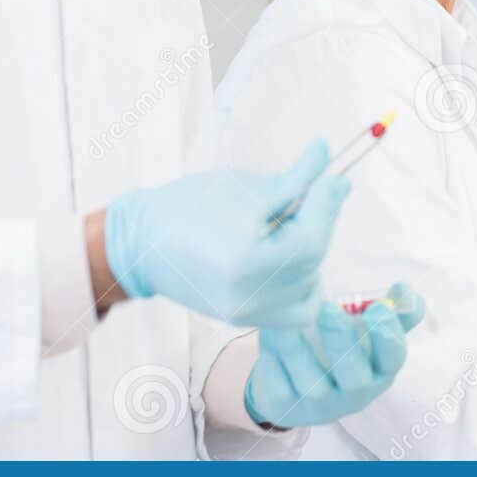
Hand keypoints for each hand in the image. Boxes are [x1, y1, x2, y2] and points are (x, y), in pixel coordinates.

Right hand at [103, 139, 348, 326]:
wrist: (143, 243)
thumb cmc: (188, 208)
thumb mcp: (244, 187)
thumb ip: (294, 179)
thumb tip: (328, 157)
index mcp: (244, 262)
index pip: (310, 238)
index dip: (326, 203)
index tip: (334, 175)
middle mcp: (248, 297)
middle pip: (312, 259)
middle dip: (320, 221)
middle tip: (316, 191)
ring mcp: (248, 314)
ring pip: (310, 285)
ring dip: (312, 250)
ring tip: (290, 224)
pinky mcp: (246, 320)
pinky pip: (296, 309)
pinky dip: (304, 283)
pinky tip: (291, 256)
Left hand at [246, 284, 426, 427]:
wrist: (300, 380)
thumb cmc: (344, 346)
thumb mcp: (369, 329)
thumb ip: (393, 309)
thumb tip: (401, 289)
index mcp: (381, 370)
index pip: (393, 359)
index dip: (387, 336)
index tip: (376, 307)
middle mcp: (355, 394)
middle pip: (354, 377)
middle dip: (343, 342)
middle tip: (329, 309)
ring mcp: (321, 405)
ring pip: (312, 384)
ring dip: (300, 348)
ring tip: (290, 317)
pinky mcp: (289, 406)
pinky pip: (281, 385)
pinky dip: (274, 358)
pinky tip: (272, 331)